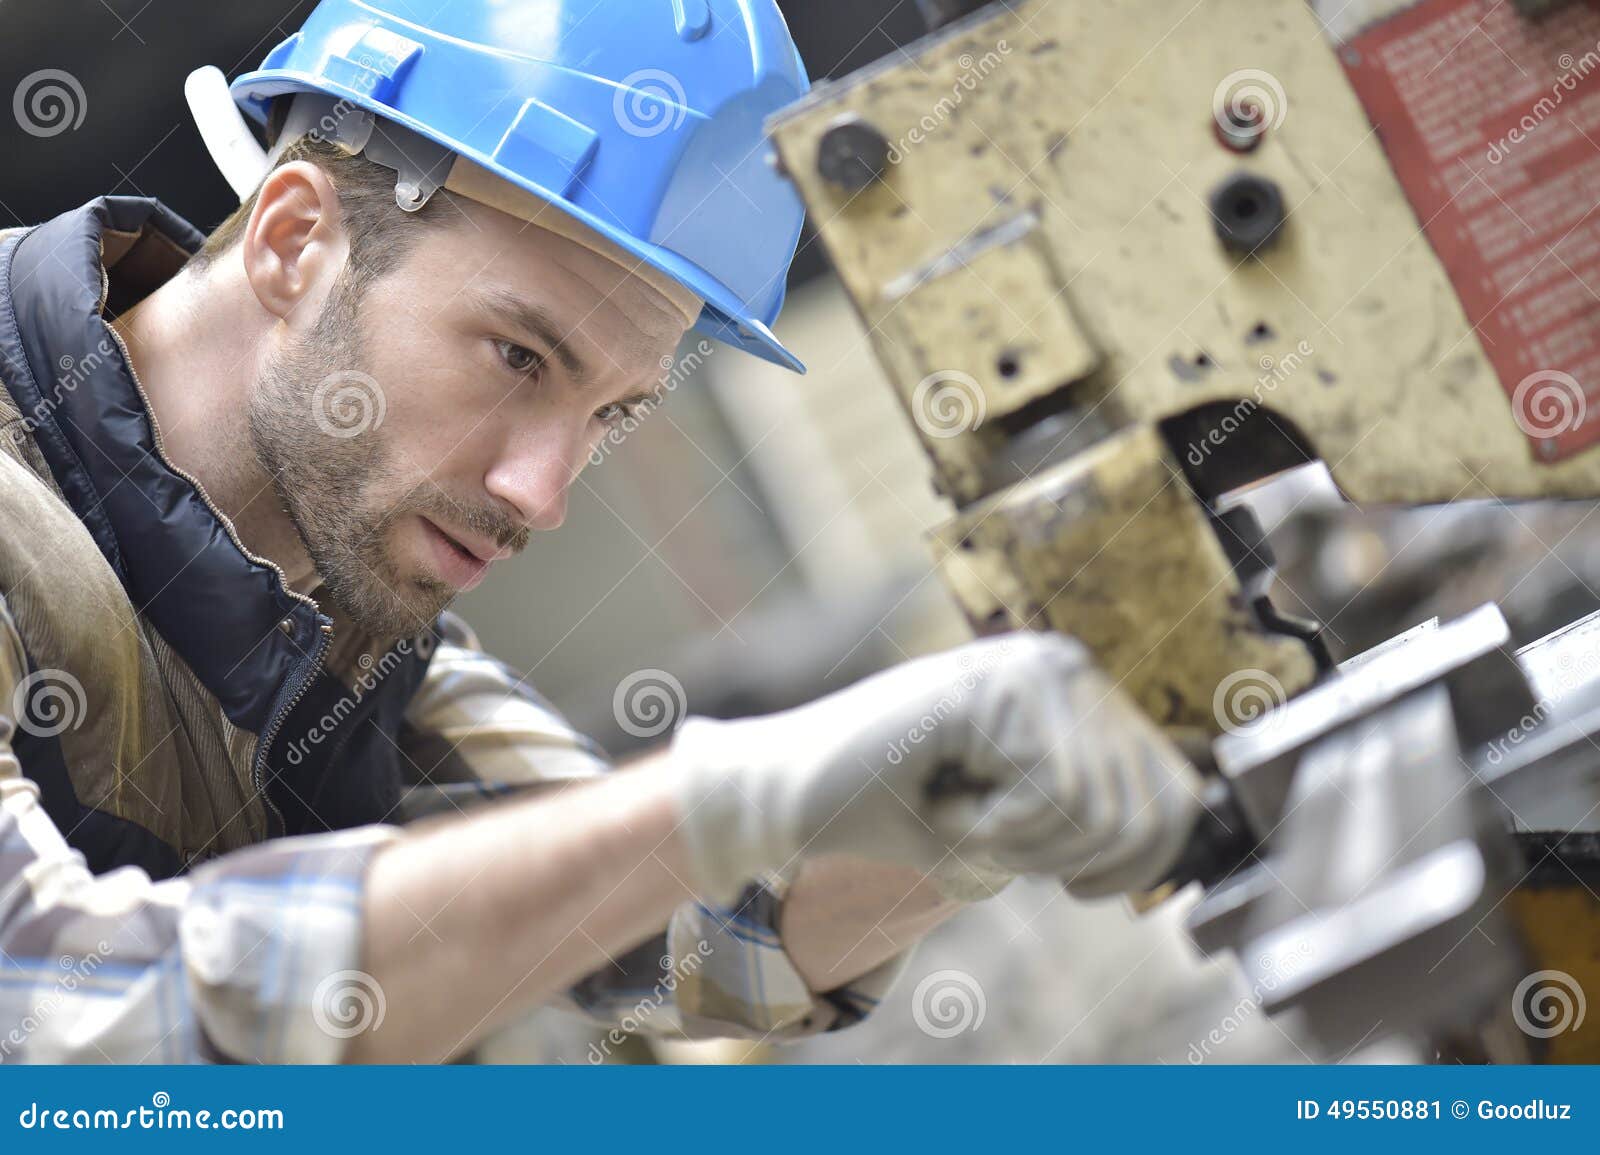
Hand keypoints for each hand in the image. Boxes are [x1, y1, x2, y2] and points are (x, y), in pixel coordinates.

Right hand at [669, 631, 1203, 901]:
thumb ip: (1096, 814)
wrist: (791, 798)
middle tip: (987, 838)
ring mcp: (1031, 667)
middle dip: (1062, 859)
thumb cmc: (897, 813)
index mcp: (1079, 694)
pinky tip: (942, 800)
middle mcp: (1066, 666)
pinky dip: (993, 830)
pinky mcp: (993, 686)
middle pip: (1139, 811)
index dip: (1134, 866)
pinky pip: (1048, 797)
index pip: (1175, 796)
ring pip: (1094, 809)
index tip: (1071, 881)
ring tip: (958, 811)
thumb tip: (1194, 822)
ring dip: (1019, 845)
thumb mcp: (1018, 824)